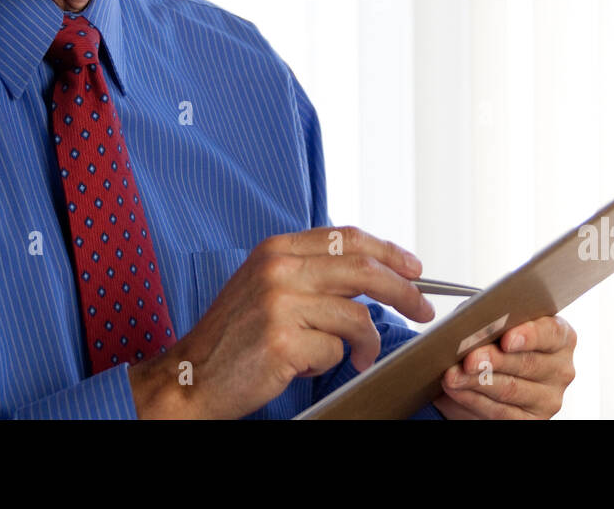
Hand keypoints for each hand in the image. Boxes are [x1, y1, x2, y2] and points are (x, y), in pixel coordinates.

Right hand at [128, 225, 434, 418]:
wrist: (191, 376)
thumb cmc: (233, 338)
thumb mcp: (266, 287)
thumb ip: (310, 273)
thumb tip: (371, 274)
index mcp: (276, 249)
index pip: (347, 237)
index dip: (388, 251)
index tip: (413, 268)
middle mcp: (277, 269)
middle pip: (363, 269)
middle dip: (404, 290)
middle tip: (422, 308)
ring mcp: (279, 303)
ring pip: (356, 316)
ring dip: (367, 343)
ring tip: (360, 357)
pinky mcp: (282, 340)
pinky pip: (335, 350)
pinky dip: (332, 362)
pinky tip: (310, 366)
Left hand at [432, 315, 575, 418]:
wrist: (492, 371)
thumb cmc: (498, 338)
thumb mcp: (500, 322)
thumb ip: (496, 318)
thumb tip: (476, 321)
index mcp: (561, 337)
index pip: (551, 333)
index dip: (529, 336)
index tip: (506, 339)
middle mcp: (561, 369)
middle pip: (527, 364)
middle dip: (494, 361)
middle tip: (470, 358)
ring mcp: (548, 398)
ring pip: (510, 389)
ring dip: (477, 382)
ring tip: (453, 374)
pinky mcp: (531, 420)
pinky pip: (500, 412)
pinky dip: (473, 399)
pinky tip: (457, 390)